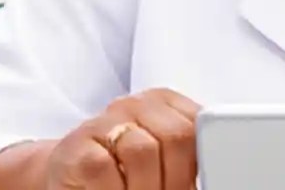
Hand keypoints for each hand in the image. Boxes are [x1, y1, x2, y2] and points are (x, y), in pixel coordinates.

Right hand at [45, 88, 201, 188]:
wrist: (70, 176)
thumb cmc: (123, 171)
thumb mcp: (163, 160)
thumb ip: (187, 156)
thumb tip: (214, 176)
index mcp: (163, 103)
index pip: (197, 124)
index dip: (198, 160)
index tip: (191, 182)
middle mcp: (134, 105)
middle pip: (176, 135)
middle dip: (175, 177)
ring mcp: (104, 122)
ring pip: (143, 151)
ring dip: (146, 187)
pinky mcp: (77, 146)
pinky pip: (104, 167)